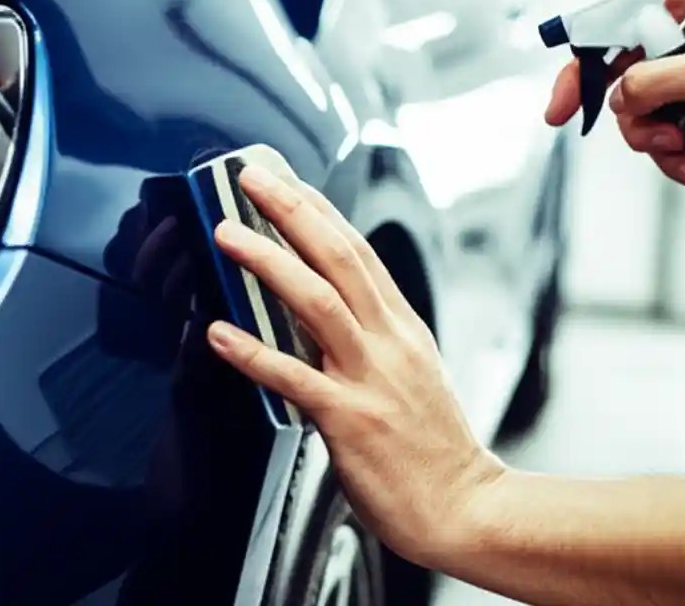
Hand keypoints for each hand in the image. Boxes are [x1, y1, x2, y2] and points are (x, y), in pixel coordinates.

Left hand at [204, 165, 503, 569]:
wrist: (466, 508)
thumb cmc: (433, 448)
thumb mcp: (412, 372)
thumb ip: (374, 336)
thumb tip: (332, 306)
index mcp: (402, 328)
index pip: (357, 251)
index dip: (318, 210)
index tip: (285, 180)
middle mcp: (388, 342)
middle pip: (338, 257)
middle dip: (292, 210)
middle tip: (252, 177)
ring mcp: (370, 378)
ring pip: (317, 302)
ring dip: (268, 262)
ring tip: (227, 234)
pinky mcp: (350, 419)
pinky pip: (294, 378)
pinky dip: (253, 352)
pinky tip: (218, 334)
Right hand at [545, 0, 684, 185]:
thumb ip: (653, 82)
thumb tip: (618, 100)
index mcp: (680, 18)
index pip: (608, 36)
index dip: (578, 71)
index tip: (559, 110)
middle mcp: (677, 46)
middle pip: (618, 87)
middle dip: (635, 122)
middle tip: (659, 140)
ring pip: (638, 119)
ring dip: (656, 145)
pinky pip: (661, 138)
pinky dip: (671, 157)